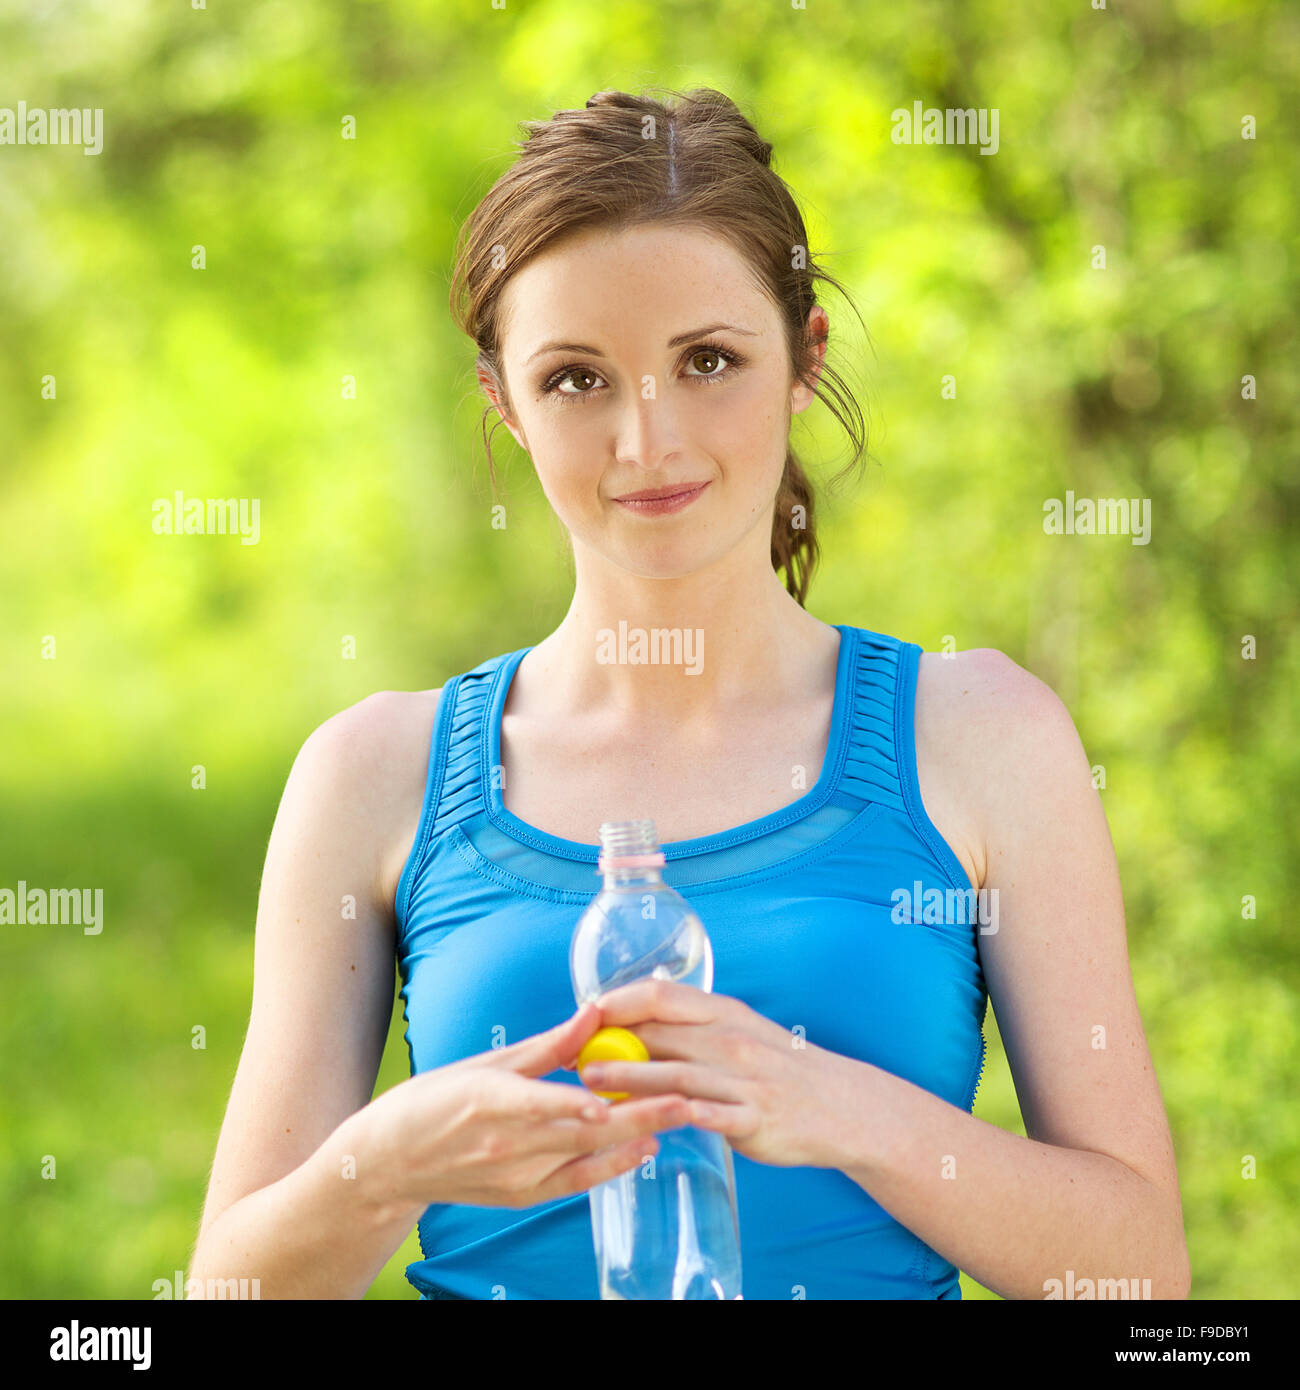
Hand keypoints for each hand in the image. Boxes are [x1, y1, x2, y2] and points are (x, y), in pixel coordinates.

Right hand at [360, 1002, 692, 1211]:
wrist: (393, 1161)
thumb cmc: (436, 1100)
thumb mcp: (487, 1063)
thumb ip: (547, 1044)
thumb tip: (595, 1012)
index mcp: (486, 1101)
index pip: (535, 1103)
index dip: (573, 1104)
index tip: (611, 1100)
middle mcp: (502, 1144)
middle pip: (578, 1132)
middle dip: (636, 1116)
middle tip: (681, 1099)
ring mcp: (513, 1176)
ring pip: (584, 1157)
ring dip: (634, 1138)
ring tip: (678, 1116)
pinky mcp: (520, 1196)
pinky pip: (575, 1182)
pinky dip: (611, 1166)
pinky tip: (644, 1148)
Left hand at [572, 980, 846, 1168]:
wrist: (841, 1105)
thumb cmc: (779, 1069)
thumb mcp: (739, 1033)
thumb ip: (694, 1030)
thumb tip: (635, 1027)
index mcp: (724, 1013)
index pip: (660, 995)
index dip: (617, 1001)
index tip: (582, 1014)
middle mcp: (730, 1039)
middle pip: (659, 1032)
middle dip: (608, 1040)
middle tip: (565, 1052)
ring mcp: (741, 1079)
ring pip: (674, 1073)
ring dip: (628, 1076)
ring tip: (589, 1080)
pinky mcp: (752, 1117)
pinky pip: (706, 1115)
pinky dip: (672, 1115)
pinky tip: (643, 1122)